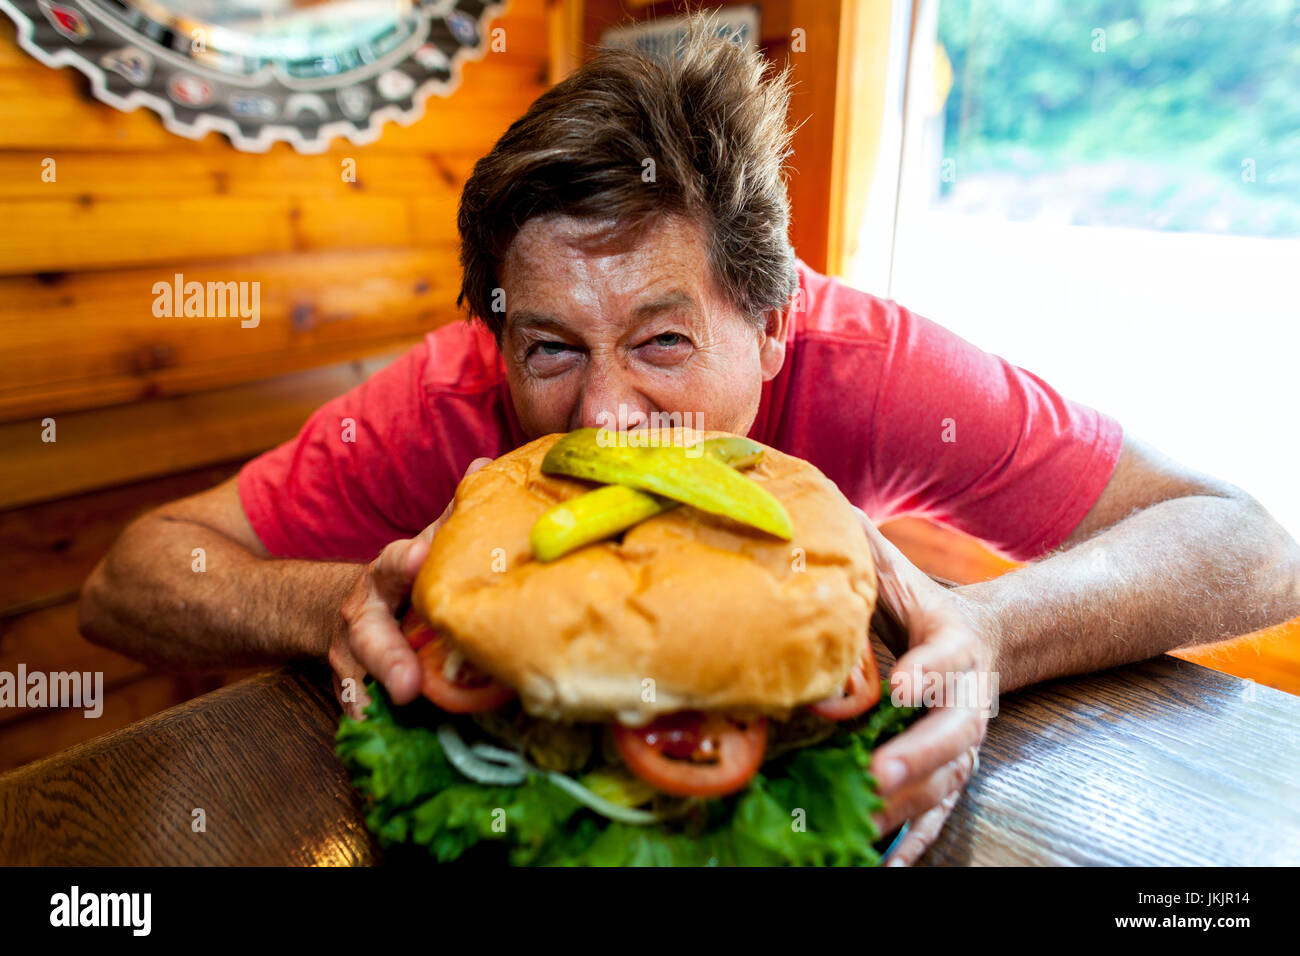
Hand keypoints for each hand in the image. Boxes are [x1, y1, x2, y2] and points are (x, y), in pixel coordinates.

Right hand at [331, 458, 491, 718]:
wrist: (333, 609)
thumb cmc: (399, 579)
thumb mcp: (419, 547)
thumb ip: (450, 517)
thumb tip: (487, 464)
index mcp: (388, 576)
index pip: (395, 564)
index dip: (407, 561)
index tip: (416, 557)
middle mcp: (365, 614)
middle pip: (369, 633)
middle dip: (387, 655)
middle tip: (407, 681)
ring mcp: (351, 653)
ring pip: (356, 673)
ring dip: (376, 691)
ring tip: (397, 708)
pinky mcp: (352, 686)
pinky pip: (355, 703)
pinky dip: (363, 714)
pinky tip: (371, 726)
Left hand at [853, 507, 998, 865]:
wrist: (982, 645)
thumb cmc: (926, 610)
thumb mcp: (904, 577)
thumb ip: (870, 552)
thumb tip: (824, 505)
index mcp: (954, 647)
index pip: (944, 662)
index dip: (925, 675)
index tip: (899, 687)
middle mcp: (966, 703)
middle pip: (952, 738)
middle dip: (916, 757)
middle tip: (877, 774)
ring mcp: (962, 746)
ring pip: (944, 784)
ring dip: (908, 808)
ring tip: (864, 823)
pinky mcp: (952, 777)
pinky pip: (939, 817)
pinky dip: (915, 844)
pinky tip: (885, 866)